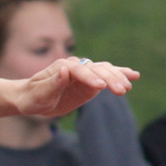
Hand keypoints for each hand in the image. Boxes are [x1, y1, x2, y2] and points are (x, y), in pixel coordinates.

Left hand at [14, 56, 137, 118]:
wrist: (31, 98)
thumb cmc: (32, 97)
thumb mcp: (38, 94)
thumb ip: (52, 83)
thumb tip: (65, 69)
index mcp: (62, 67)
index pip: (79, 70)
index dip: (90, 77)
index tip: (101, 87)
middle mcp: (75, 67)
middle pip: (96, 69)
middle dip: (109, 78)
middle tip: (121, 91)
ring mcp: (84, 74)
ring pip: (104, 70)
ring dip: (117, 77)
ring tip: (127, 86)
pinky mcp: (90, 82)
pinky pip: (107, 76)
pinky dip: (120, 74)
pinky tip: (134, 75)